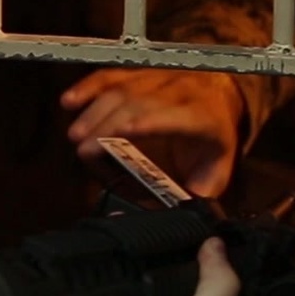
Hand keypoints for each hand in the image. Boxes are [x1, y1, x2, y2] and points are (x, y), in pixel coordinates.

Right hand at [33, 238, 240, 295]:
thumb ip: (215, 291)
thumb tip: (216, 243)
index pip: (191, 282)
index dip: (186, 251)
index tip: (169, 219)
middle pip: (150, 280)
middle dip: (141, 250)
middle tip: (122, 218)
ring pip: (116, 285)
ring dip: (109, 261)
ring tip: (101, 229)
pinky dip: (80, 279)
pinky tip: (75, 256)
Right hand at [60, 69, 245, 197]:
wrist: (224, 97)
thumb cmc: (214, 141)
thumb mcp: (215, 174)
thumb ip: (194, 199)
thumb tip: (168, 223)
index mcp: (205, 118)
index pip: (179, 117)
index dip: (151, 122)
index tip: (124, 132)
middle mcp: (183, 92)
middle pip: (141, 102)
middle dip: (110, 124)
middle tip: (84, 148)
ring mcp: (160, 78)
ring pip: (125, 88)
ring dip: (96, 110)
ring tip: (76, 134)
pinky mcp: (141, 73)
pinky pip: (114, 75)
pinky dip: (90, 86)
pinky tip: (70, 100)